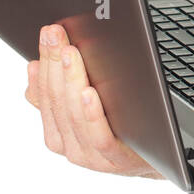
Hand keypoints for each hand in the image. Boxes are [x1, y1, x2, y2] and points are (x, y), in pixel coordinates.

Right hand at [25, 23, 163, 179]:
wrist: (159, 159)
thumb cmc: (123, 127)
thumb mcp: (88, 108)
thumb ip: (61, 93)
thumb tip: (34, 68)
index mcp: (58, 133)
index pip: (44, 94)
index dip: (44, 63)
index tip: (47, 34)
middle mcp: (70, 146)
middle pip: (57, 100)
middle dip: (54, 63)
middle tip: (55, 33)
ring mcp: (91, 156)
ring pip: (73, 115)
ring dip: (70, 80)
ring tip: (69, 54)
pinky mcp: (115, 160)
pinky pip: (98, 135)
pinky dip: (91, 113)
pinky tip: (89, 92)